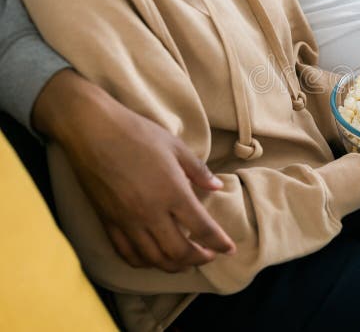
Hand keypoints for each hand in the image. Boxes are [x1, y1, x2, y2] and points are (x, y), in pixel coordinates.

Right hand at [32, 70, 235, 271]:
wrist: (91, 131)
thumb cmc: (137, 133)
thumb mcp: (176, 147)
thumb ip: (198, 171)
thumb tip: (217, 187)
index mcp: (173, 192)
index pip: (202, 229)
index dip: (219, 243)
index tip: (230, 250)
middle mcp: (151, 213)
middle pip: (179, 251)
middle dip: (199, 259)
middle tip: (209, 256)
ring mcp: (127, 221)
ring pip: (153, 259)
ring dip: (174, 266)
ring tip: (186, 262)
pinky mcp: (108, 222)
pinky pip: (126, 253)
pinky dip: (144, 262)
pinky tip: (153, 259)